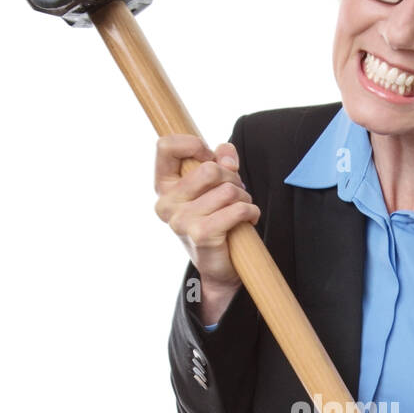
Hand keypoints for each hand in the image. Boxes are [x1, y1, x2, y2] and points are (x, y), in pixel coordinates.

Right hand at [154, 135, 258, 291]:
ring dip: (243, 197)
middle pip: (208, 169)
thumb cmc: (215, 219)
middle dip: (232, 177)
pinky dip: (250, 212)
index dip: (194, 145)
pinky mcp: (201, 235)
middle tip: (235, 192)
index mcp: (164, 186)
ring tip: (241, 208)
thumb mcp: (214, 184)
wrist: (218, 267)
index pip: (166, 146)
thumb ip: (219, 160)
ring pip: (227, 190)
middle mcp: (166, 204)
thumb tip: (226, 154)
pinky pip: (236, 210)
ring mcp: (181, 221)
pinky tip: (248, 219)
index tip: (210, 158)